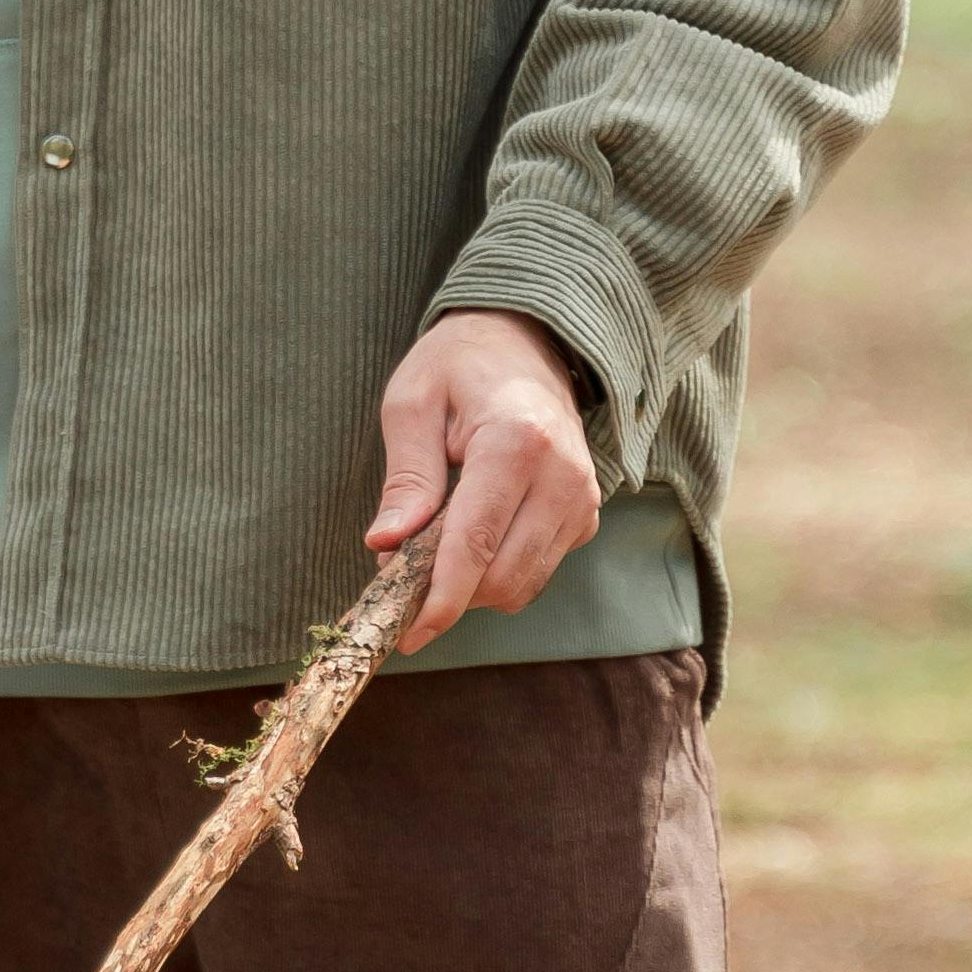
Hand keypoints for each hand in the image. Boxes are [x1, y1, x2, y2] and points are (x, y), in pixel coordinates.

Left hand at [368, 311, 601, 650]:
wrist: (525, 338)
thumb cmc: (459, 364)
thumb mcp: (412, 402)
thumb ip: (405, 477)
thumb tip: (386, 544)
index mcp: (516, 442)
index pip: (475, 544)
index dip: (439, 599)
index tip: (405, 633)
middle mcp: (562, 476)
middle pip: (502, 578)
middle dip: (449, 596)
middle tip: (399, 579)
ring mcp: (582, 498)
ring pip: (523, 585)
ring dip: (472, 588)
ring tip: (432, 552)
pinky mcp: (586, 514)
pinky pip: (537, 570)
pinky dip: (498, 573)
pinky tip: (470, 541)